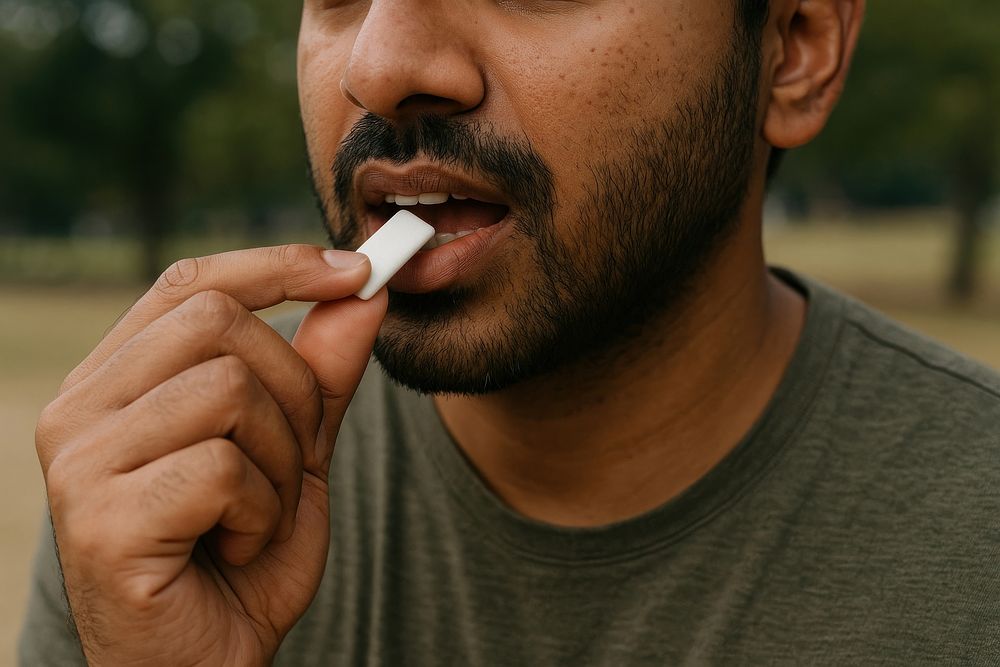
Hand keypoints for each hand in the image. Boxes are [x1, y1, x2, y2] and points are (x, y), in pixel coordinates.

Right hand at [35, 245, 386, 665]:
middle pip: (218, 321)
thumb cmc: (242, 558)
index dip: (276, 267)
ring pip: (229, 388)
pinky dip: (265, 511)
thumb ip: (321, 372)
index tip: (354, 271)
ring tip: (261, 515)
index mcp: (116, 381)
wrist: (207, 665)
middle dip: (293, 388)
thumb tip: (363, 289)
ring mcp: (81, 462)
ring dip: (283, 460)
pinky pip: (224, 467)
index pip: (190, 282)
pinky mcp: (101, 519)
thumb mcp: (296, 451)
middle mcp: (80, 409)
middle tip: (294, 461)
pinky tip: (241, 547)